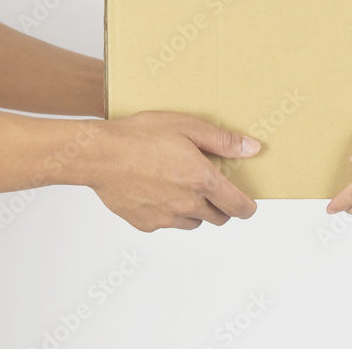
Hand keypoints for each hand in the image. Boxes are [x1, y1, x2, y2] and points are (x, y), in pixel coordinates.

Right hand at [86, 111, 260, 231]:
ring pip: (193, 222)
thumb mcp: (187, 126)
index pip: (237, 207)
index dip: (247, 208)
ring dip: (195, 210)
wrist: (100, 155)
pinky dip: (169, 212)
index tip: (248, 205)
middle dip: (221, 206)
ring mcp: (166, 217)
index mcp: (202, 180)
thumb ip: (223, 140)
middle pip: (218, 218)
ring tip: (180, 185)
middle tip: (212, 188)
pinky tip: (157, 191)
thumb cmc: (140, 136)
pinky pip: (167, 223)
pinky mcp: (146, 224)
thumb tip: (251, 148)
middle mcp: (187, 204)